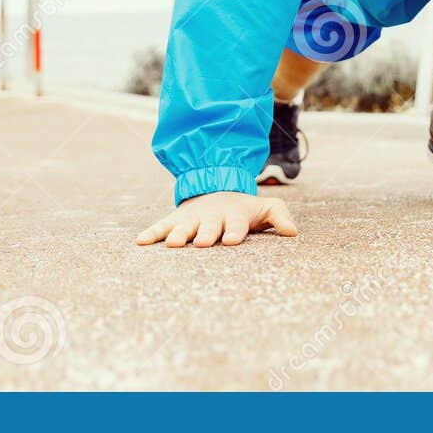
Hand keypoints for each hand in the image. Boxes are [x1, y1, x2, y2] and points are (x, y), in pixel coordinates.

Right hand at [135, 191, 298, 247]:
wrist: (215, 188)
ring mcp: (191, 219)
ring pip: (183, 228)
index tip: (231, 240)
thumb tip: (293, 233)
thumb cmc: (243, 208)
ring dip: (179, 235)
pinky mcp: (175, 221)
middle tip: (202, 242)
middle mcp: (211, 217)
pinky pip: (161, 227)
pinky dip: (151, 233)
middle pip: (208, 227)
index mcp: (233, 215)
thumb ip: (279, 217)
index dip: (234, 231)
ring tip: (173, 244)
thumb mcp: (265, 208)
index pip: (235, 224)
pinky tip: (140, 242)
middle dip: (205, 234)